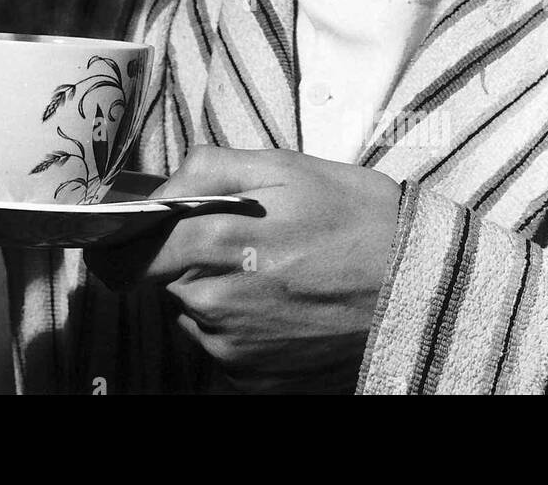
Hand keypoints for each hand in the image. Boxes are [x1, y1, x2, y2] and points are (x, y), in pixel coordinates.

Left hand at [84, 146, 402, 392]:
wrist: (423, 289)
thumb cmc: (358, 219)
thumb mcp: (285, 166)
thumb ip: (208, 166)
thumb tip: (157, 186)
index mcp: (217, 240)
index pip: (129, 252)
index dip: (124, 238)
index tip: (132, 230)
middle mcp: (217, 302)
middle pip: (163, 279)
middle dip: (187, 257)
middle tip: (243, 238)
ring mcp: (235, 348)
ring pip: (193, 313)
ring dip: (215, 291)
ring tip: (274, 271)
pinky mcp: (254, 380)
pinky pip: (222, 346)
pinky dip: (241, 325)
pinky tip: (284, 304)